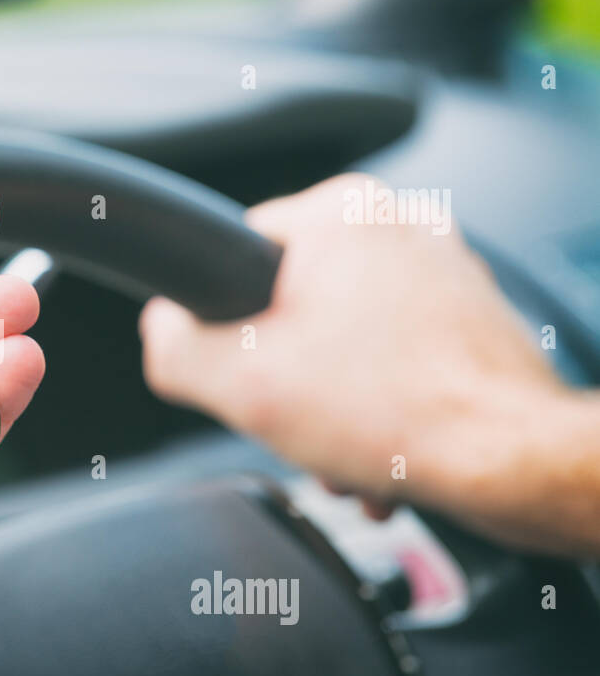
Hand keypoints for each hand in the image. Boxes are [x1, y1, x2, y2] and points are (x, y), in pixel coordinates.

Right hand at [140, 173, 599, 553]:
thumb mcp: (237, 383)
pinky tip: (379, 457)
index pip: (234, 256)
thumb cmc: (397, 414)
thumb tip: (164, 330)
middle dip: (285, 383)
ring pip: (343, 343)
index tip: (243, 374)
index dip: (222, 328)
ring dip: (331, 409)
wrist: (510, 461)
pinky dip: (378, 410)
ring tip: (344, 454)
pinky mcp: (470, 317)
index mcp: (339, 214)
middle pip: (290, 309)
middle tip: (296, 424)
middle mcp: (397, 225)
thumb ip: (172, 346)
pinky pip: (393, 361)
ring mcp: (443, 269)